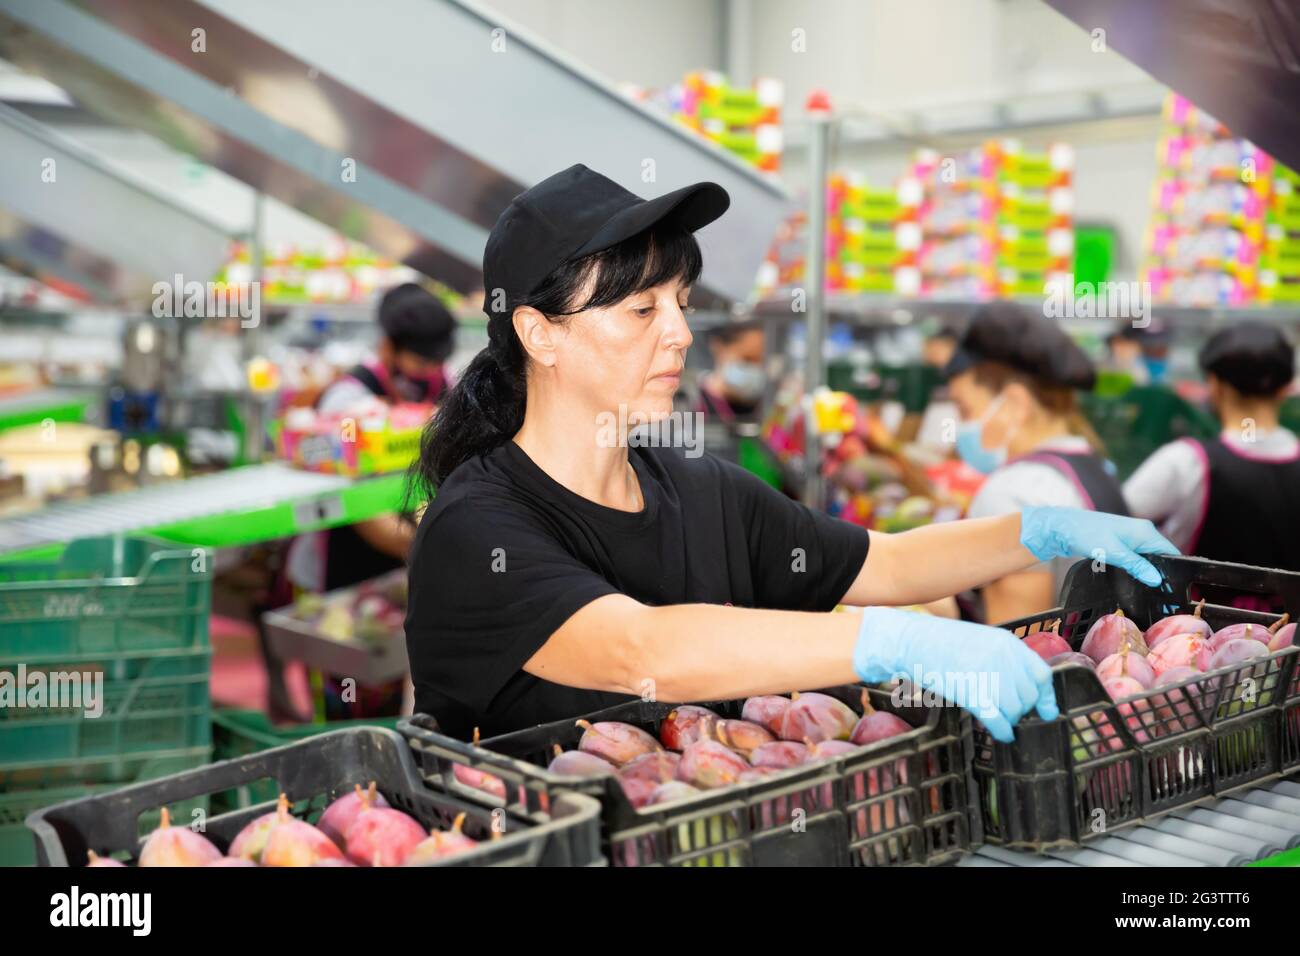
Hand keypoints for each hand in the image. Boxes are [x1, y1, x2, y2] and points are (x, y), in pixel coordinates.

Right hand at [852, 605, 1057, 742]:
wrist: (912, 641)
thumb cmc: (941, 642)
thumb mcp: (980, 640)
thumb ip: (1002, 658)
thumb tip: (1019, 685)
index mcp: (1007, 643)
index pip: (1041, 673)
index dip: (1046, 696)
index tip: (1048, 711)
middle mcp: (1003, 658)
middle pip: (1028, 695)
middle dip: (1022, 709)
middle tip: (1009, 713)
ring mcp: (988, 675)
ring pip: (1015, 710)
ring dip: (1010, 719)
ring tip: (999, 719)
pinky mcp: (972, 693)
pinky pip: (997, 720)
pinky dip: (1002, 731)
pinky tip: (1001, 735)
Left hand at [1019, 506, 1178, 587]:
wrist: (1062, 527)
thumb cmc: (1086, 535)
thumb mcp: (1114, 553)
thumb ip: (1136, 565)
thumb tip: (1157, 579)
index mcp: (1145, 531)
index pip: (1170, 552)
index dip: (1174, 570)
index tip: (1175, 589)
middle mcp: (1141, 532)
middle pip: (1160, 556)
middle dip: (1161, 573)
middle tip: (1162, 595)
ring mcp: (1130, 537)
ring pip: (1147, 558)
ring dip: (1147, 572)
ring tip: (1150, 590)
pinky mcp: (1120, 543)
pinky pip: (1135, 557)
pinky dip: (1136, 568)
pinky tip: (1135, 580)